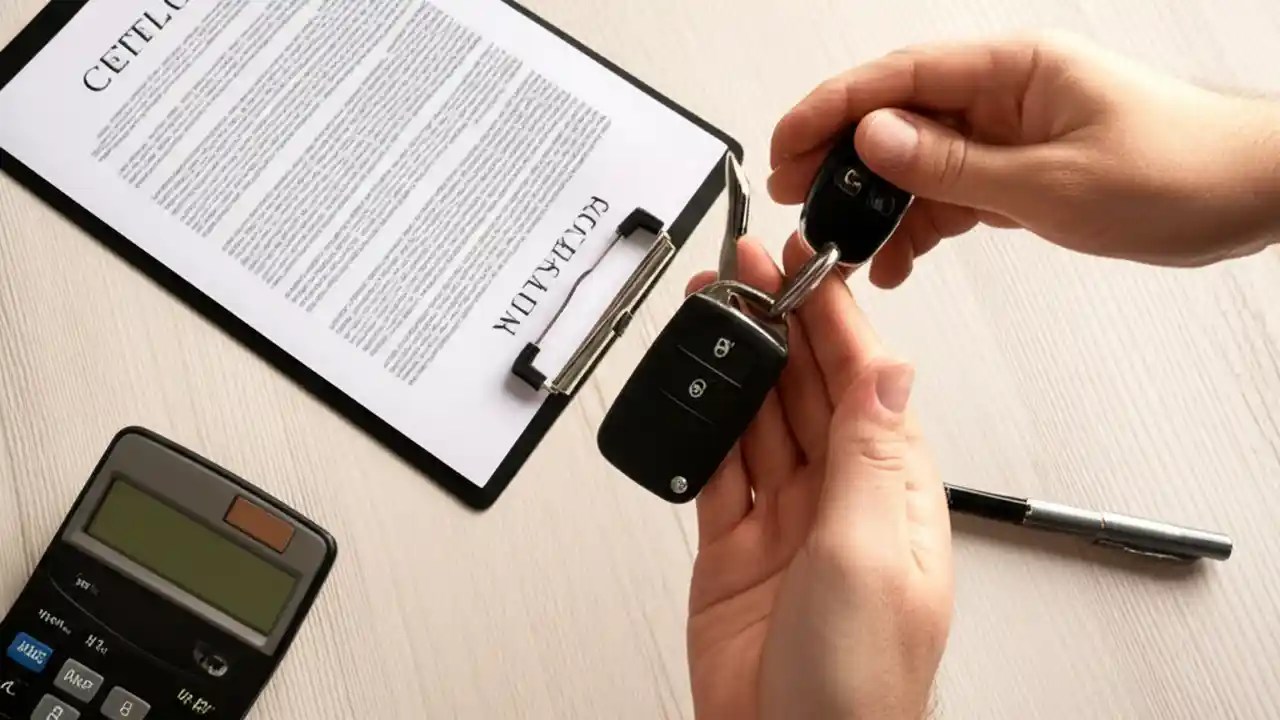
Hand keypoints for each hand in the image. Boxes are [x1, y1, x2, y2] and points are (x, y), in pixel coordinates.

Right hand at [685, 236, 952, 719]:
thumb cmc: (858, 687)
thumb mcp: (870, 555)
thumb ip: (871, 456)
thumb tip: (891, 370)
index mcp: (893, 493)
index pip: (864, 381)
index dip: (834, 317)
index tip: (807, 265)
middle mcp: (842, 500)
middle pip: (809, 387)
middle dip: (782, 321)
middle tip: (749, 267)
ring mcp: (786, 522)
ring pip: (761, 418)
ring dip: (742, 361)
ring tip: (717, 307)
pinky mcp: (735, 548)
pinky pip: (718, 468)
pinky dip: (704, 424)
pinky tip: (698, 386)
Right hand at [768, 31, 1279, 287]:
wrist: (1250, 194)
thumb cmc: (1183, 168)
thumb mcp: (1054, 180)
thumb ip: (955, 163)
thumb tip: (875, 139)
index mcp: (1010, 69)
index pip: (894, 78)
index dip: (829, 112)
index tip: (785, 148)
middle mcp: (1000, 94)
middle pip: (892, 119)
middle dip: (838, 162)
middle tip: (798, 205)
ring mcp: (1005, 133)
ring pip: (914, 163)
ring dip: (875, 206)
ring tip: (842, 248)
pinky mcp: (1015, 171)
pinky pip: (947, 193)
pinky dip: (917, 227)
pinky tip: (896, 259)